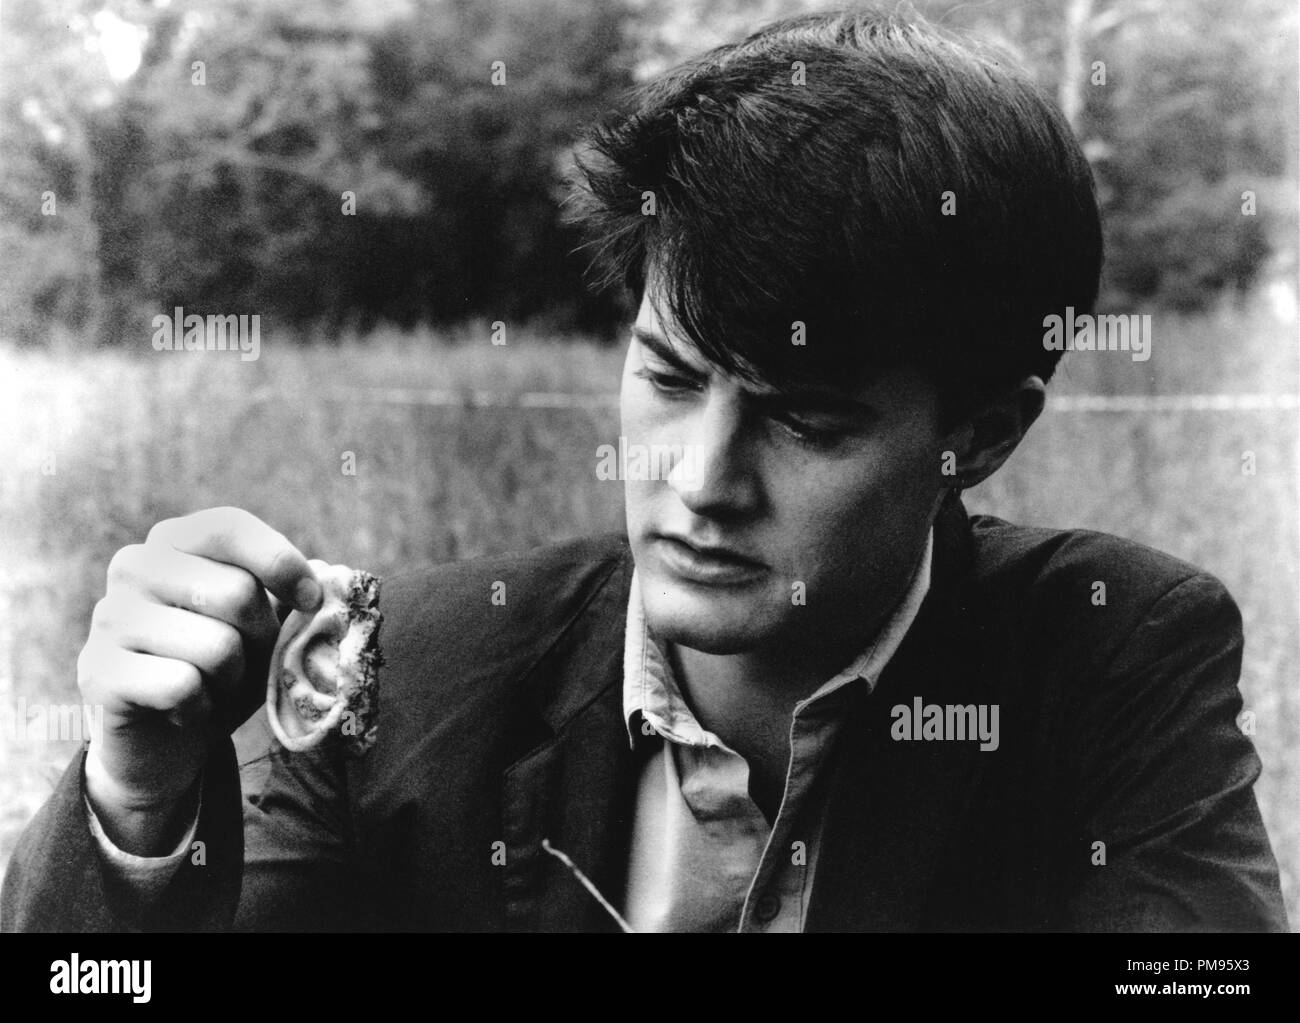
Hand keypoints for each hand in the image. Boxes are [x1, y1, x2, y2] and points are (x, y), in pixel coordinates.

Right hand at [78, 507, 321, 851]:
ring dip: (232, 680)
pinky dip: (201, 708)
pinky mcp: (99, 673)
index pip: (229, 527)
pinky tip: (186, 710)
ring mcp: (109, 618)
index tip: (311, 601)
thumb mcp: (264, 627)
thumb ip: (290, 597)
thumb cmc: (223, 670)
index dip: (281, 563)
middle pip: (236, 593)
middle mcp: (134, 567)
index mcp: (173, 541)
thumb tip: (327, 586)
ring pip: (216, 646)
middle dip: (262, 639)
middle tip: (247, 662)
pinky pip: (183, 686)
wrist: (164, 740)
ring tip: (213, 686)